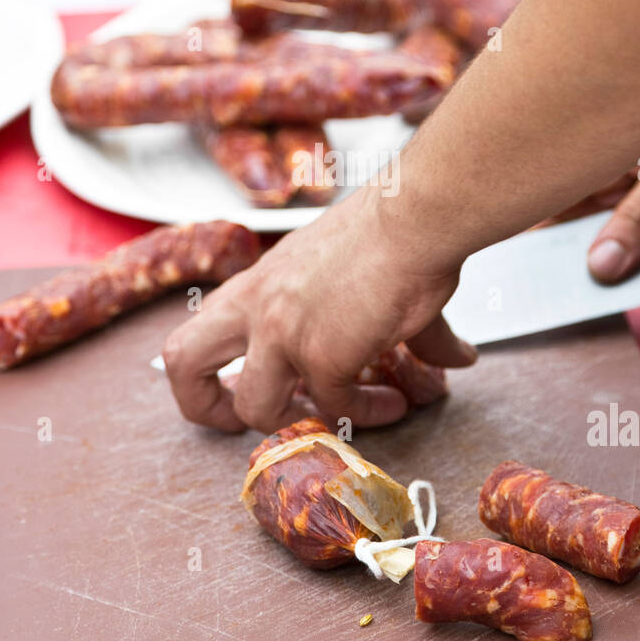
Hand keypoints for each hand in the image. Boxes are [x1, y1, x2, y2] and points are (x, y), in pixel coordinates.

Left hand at [163, 184, 475, 432]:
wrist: (414, 215)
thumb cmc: (396, 228)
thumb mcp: (372, 276)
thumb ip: (391, 323)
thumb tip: (455, 355)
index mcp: (260, 280)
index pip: (206, 324)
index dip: (214, 366)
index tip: (244, 384)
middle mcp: (258, 305)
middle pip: (184, 359)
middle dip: (202, 404)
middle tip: (238, 421)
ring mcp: (282, 333)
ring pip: (252, 406)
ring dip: (297, 424)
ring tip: (341, 418)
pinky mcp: (320, 356)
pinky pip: (333, 408)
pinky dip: (365, 415)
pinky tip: (393, 404)